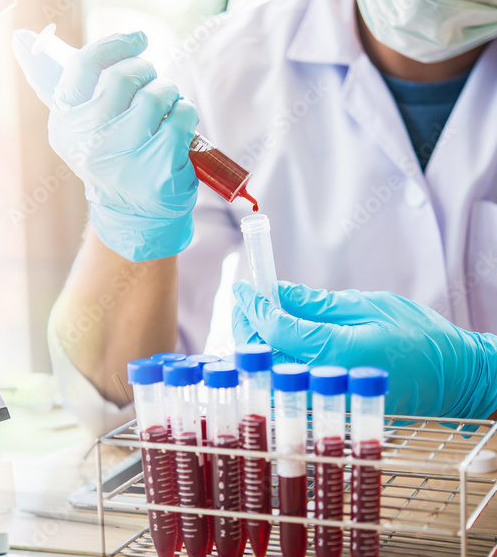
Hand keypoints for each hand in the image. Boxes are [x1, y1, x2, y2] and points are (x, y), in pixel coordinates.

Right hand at [13, 30, 198, 261]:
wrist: (134, 216)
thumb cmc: (111, 157)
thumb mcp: (80, 128)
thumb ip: (66, 87)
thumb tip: (23, 39)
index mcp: (66, 125)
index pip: (83, 66)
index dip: (113, 45)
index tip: (138, 40)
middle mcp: (89, 142)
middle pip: (125, 76)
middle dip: (146, 71)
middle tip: (150, 83)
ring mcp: (125, 157)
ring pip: (157, 93)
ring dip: (168, 94)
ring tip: (163, 111)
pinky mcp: (158, 168)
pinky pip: (182, 115)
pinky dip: (185, 115)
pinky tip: (176, 131)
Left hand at [231, 280, 496, 418]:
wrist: (455, 380)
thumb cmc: (421, 338)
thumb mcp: (368, 306)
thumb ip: (317, 303)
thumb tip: (277, 292)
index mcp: (339, 352)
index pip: (277, 329)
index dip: (255, 306)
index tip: (244, 287)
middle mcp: (327, 382)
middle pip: (264, 356)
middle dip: (248, 326)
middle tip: (245, 301)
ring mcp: (326, 402)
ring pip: (270, 376)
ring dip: (255, 347)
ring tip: (255, 318)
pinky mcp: (328, 412)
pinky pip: (287, 389)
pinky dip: (271, 366)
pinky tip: (271, 345)